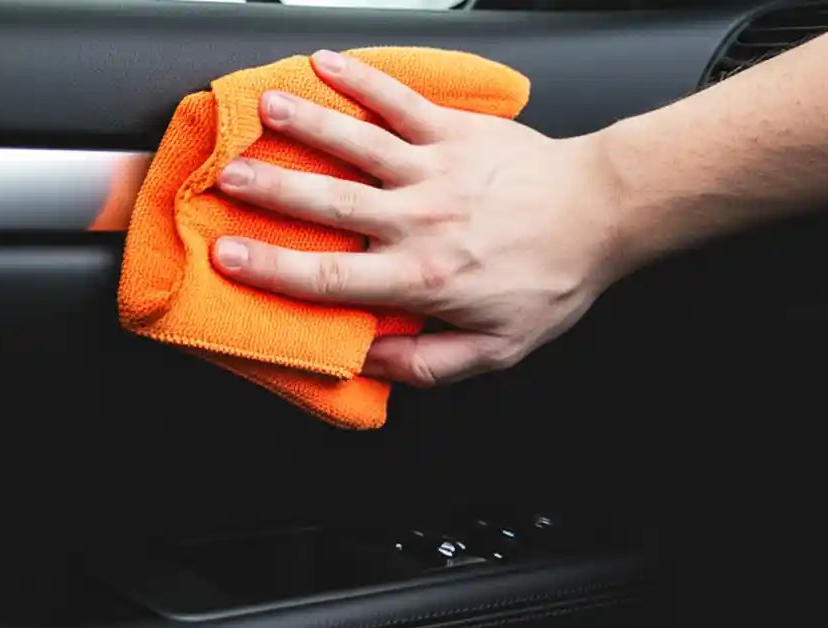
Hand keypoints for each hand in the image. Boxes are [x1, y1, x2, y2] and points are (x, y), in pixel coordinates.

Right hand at [211, 50, 625, 387]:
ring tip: (261, 109)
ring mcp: (435, 169)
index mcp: (420, 277)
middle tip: (225, 177)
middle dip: (272, 190)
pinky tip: (324, 63)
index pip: (330, 278)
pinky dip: (362, 80)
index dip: (272, 270)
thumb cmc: (549, 280)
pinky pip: (401, 102)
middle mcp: (419, 220)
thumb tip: (367, 364)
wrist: (602, 213)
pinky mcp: (454, 131)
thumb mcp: (495, 348)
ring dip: (307, 125)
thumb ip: (427, 364)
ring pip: (359, 145)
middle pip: (330, 204)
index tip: (225, 258)